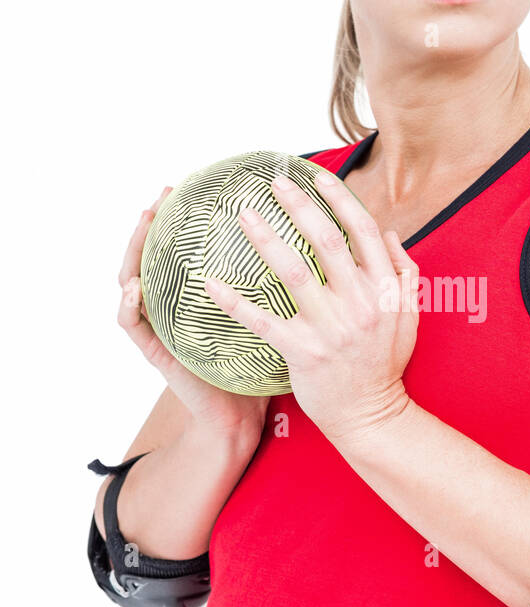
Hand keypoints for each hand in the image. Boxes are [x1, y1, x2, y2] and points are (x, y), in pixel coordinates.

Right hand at [117, 186, 269, 445]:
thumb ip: (285, 288)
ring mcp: (164, 329)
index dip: (189, 220)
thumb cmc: (261, 370)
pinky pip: (134, 326)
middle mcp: (177, 308)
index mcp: (201, 298)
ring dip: (134, 250)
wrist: (242, 420)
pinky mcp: (158, 354)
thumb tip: (323, 248)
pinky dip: (128, 305)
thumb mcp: (276, 320)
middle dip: (155, 222)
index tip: (199, 185)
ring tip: (143, 223)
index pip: (188, 251)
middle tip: (164, 193)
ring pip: (135, 282)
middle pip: (157, 257)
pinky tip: (133, 287)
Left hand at [202, 168, 419, 443]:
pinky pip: (262, 321)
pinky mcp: (304, 352)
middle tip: (274, 182)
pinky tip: (210, 282)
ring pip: (293, 272)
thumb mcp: (409, 317)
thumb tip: (390, 235)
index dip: (340, 199)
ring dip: (266, 239)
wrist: (372, 416)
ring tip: (244, 214)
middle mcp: (360, 303)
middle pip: (326, 241)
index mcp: (385, 289)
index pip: (363, 230)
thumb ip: (405, 273)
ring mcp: (331, 328)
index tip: (317, 175)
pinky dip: (234, 301)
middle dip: (299, 205)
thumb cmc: (384, 364)